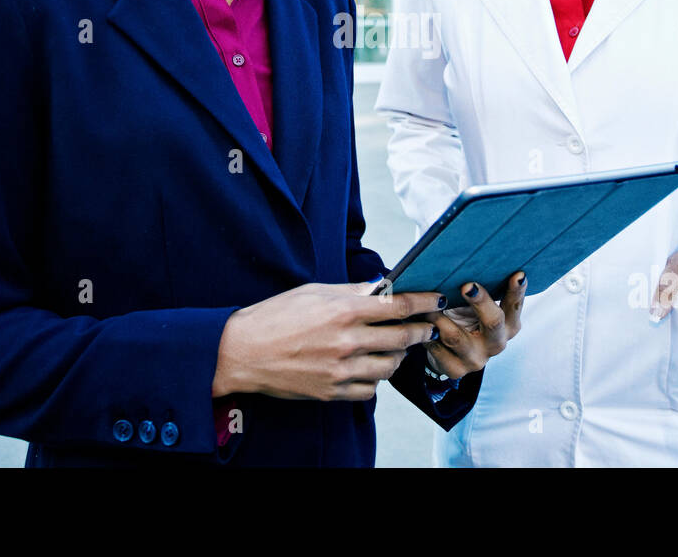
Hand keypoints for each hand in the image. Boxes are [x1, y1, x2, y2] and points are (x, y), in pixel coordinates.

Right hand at [212, 282, 443, 401]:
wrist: (242, 352)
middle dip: (421, 331)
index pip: (398, 306)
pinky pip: (370, 390)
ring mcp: (340, 370)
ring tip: (397, 348)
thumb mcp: (314, 291)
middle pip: (402, 338)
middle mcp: (346, 341)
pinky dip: (376, 379)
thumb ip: (352, 291)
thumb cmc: (276, 316)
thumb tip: (382, 286)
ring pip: (391, 367)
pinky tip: (371, 368)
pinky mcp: (333, 392)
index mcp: (343, 310)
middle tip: (427, 327)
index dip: (423, 303)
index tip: (436, 300)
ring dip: (399, 356)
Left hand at [423, 272, 526, 377]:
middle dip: (480, 301)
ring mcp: (476, 359)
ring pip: (455, 336)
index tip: (517, 274)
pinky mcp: (455, 369)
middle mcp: (496, 343)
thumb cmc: (463, 315)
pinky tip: (417, 320)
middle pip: (493, 322)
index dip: (516, 291)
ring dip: (439, 316)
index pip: (514, 305)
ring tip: (426, 302)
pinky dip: (425, 331)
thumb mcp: (474, 302)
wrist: (446, 348)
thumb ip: (478, 287)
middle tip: (467, 285)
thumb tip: (465, 257)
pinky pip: (436, 347)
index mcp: (508, 325)